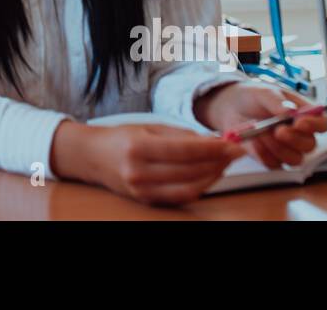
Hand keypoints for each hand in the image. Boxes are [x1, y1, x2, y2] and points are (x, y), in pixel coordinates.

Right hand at [50, 121, 243, 205]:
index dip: (213, 147)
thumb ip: (179, 135)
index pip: (185, 150)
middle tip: (235, 152)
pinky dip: (200, 186)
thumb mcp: (147, 127)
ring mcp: (143, 190)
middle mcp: (140, 172)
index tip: (233, 142)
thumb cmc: (120, 137)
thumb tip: (212, 141)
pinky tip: (208, 174)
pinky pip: (181, 197)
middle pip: (191, 171)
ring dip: (213, 176)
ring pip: (190, 188)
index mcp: (138, 148)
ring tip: (225, 163)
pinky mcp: (147, 201)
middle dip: (218, 161)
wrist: (91, 157)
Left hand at [193, 82, 326, 168]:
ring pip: (294, 159)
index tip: (300, 122)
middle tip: (278, 131)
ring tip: (261, 132)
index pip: (321, 124)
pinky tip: (253, 141)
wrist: (230, 107)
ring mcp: (286, 149)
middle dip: (295, 139)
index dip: (315, 126)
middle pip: (310, 145)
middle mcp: (300, 134)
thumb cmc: (253, 96)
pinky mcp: (271, 159)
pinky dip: (262, 153)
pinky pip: (273, 164)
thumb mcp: (263, 92)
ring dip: (277, 147)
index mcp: (304, 114)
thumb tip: (290, 112)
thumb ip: (276, 101)